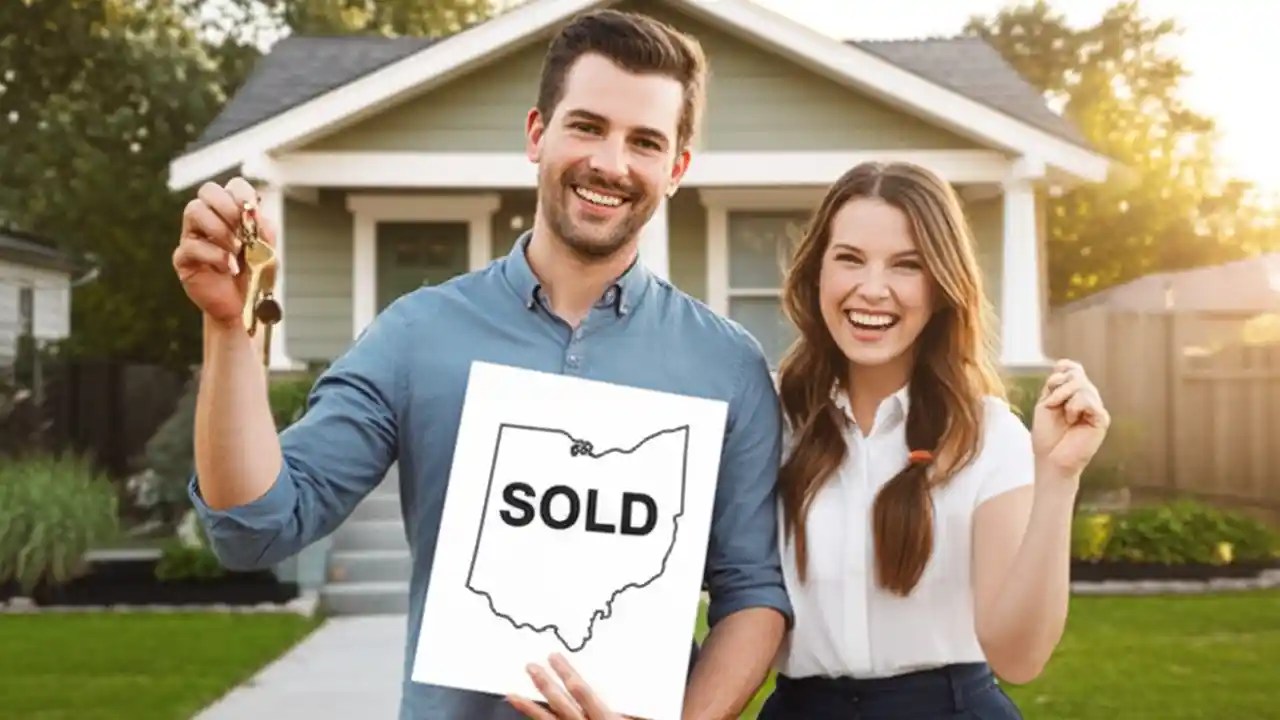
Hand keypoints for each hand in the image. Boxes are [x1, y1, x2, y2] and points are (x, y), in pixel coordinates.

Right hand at [173, 176, 276, 324]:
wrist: (244, 305)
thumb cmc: (254, 274)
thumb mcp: (267, 249)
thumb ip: (263, 228)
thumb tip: (253, 212)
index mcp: (231, 212)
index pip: (232, 185)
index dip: (242, 193)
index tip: (252, 212)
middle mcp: (209, 218)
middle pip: (207, 190)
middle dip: (227, 206)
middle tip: (242, 229)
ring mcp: (193, 236)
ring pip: (194, 210)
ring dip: (220, 229)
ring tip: (237, 250)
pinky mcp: (183, 258)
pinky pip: (191, 246)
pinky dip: (215, 255)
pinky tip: (228, 268)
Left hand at [506, 653, 631, 719]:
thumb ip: (629, 716)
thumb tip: (624, 704)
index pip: (583, 693)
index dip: (567, 673)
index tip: (554, 658)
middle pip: (561, 703)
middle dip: (545, 684)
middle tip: (530, 666)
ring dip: (529, 706)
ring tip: (512, 694)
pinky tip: (521, 716)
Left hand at [1031, 359, 1110, 479]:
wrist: (1051, 460)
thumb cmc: (1047, 436)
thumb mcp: (1046, 404)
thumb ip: (1055, 385)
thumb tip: (1064, 365)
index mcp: (1074, 395)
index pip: (1074, 368)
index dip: (1063, 369)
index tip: (1050, 385)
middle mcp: (1088, 399)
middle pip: (1076, 374)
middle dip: (1058, 385)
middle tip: (1051, 404)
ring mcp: (1096, 408)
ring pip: (1082, 385)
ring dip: (1063, 396)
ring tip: (1063, 415)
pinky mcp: (1102, 419)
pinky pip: (1088, 400)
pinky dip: (1074, 407)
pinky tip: (1072, 421)